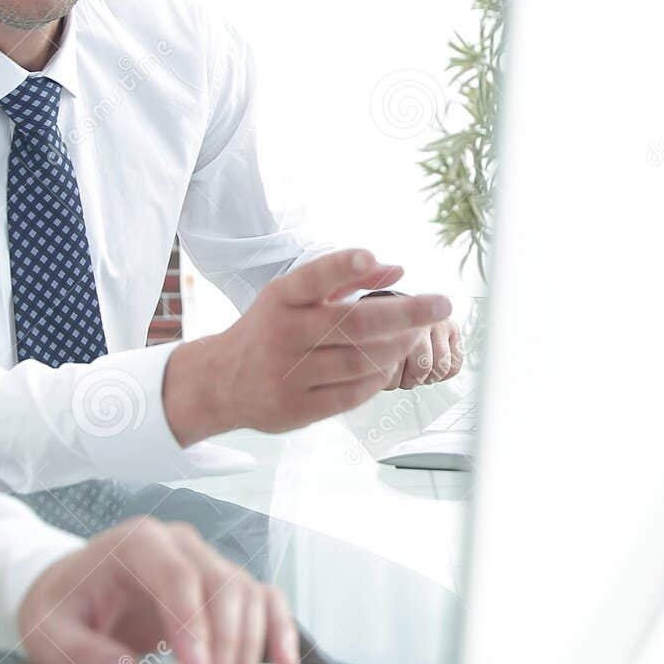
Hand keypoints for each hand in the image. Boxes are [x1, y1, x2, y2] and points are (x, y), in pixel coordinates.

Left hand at [17, 515, 298, 663]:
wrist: (68, 590)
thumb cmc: (60, 607)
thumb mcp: (49, 633)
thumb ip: (84, 655)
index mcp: (137, 542)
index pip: (177, 576)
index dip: (192, 623)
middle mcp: (179, 544)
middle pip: (220, 584)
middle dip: (224, 643)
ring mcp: (204, 561)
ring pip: (246, 593)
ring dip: (247, 647)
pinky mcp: (219, 585)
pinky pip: (261, 598)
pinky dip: (277, 627)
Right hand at [162, 249, 452, 443]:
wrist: (220, 383)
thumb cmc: (270, 330)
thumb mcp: (294, 298)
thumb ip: (345, 280)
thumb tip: (398, 269)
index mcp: (280, 299)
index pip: (312, 278)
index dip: (341, 266)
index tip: (370, 255)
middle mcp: (283, 334)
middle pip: (353, 323)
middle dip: (406, 313)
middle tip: (443, 303)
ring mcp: (289, 374)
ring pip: (360, 361)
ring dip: (397, 348)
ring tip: (416, 336)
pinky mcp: (297, 409)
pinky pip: (352, 394)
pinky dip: (378, 379)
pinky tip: (390, 366)